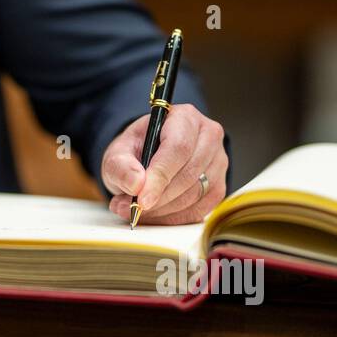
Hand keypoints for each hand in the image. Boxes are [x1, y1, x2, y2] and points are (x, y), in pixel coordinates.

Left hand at [100, 103, 227, 224]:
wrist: (147, 158)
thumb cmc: (135, 151)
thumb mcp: (118, 154)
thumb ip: (121, 167)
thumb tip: (136, 184)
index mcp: (184, 118)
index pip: (178, 148)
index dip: (160, 176)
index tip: (141, 199)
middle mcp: (208, 136)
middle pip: (189, 174)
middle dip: (158, 197)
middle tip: (129, 207)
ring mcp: (218, 162)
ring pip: (195, 195)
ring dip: (162, 210)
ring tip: (135, 210)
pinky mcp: (219, 186)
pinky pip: (199, 210)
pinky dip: (173, 218)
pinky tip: (154, 215)